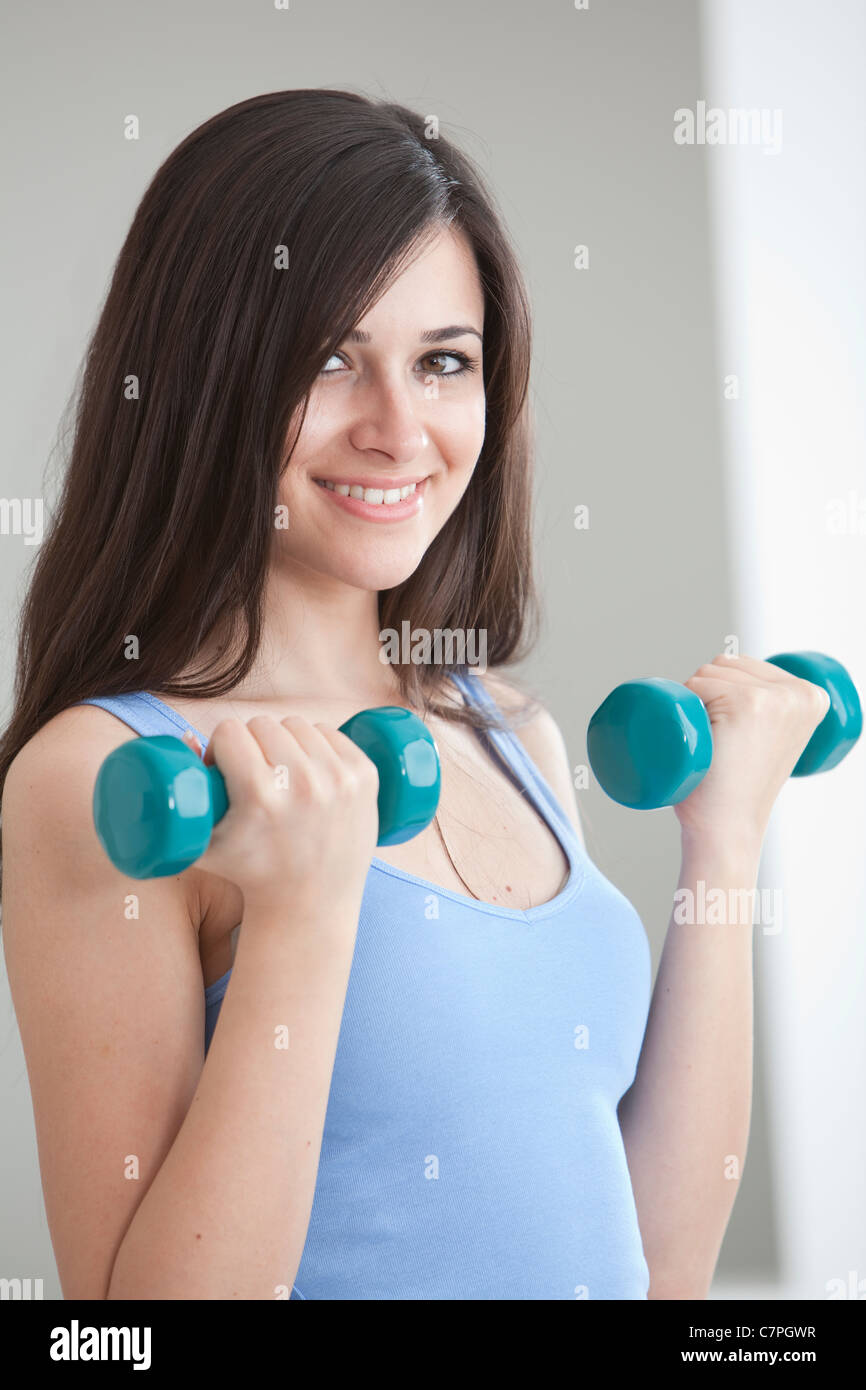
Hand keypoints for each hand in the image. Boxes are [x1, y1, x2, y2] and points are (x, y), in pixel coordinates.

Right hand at [180, 715, 379, 915]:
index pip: (230, 731)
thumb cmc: (250, 873)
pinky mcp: (365, 776)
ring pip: (298, 726)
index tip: (225, 769)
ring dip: (286, 742)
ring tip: (282, 774)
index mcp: (261, 795)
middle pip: (263, 725)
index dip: (221, 748)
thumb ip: (184, 792)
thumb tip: (187, 740)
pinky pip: (332, 734)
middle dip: (252, 744)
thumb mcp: (203, 843)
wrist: (312, 904)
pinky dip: (319, 745)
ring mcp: (339, 778)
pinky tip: (312, 771)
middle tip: (254, 774)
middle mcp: (303, 783)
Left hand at [673, 653, 830, 848]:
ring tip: (716, 744)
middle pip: (725, 664)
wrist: (727, 828)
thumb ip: (770, 704)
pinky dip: (687, 704)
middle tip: (723, 745)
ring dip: (695, 701)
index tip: (735, 737)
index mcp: (811, 696)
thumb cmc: (737, 786)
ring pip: (708, 671)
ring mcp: (776, 698)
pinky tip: (707, 739)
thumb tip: (738, 666)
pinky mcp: (748, 704)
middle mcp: (800, 693)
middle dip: (707, 695)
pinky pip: (696, 684)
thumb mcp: (771, 736)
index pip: (742, 664)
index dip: (721, 692)